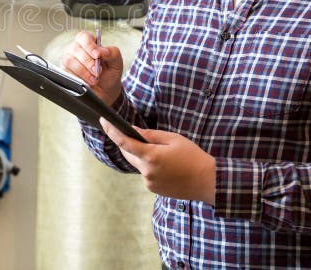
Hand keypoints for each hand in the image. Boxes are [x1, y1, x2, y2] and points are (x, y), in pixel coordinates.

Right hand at [60, 31, 123, 104]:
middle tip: (98, 71)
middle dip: (88, 61)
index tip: (97, 55)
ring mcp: (69, 61)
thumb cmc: (110, 73)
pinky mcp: (65, 73)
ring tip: (94, 79)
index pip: (83, 37)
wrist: (105, 92)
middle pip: (75, 49)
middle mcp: (76, 49)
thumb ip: (112, 53)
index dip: (89, 45)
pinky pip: (66, 73)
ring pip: (69, 61)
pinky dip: (78, 79)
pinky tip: (86, 83)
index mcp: (89, 42)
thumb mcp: (116, 62)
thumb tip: (101, 51)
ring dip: (83, 71)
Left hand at [100, 118, 215, 204]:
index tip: (103, 121)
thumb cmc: (193, 157)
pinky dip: (150, 167)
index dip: (111, 131)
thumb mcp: (173, 139)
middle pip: (128, 154)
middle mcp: (146, 171)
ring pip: (138, 164)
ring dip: (143, 156)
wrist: (207, 181)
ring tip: (164, 154)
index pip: (124, 142)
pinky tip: (166, 165)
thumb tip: (134, 131)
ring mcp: (149, 182)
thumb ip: (151, 135)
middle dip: (130, 144)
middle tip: (140, 136)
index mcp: (151, 156)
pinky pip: (146, 174)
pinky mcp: (153, 189)